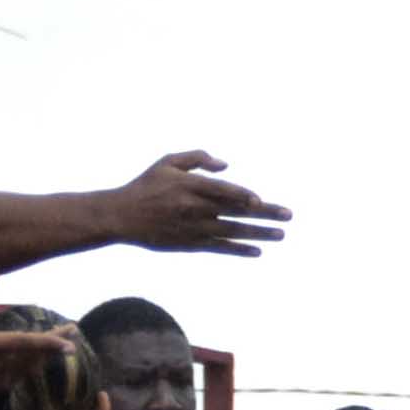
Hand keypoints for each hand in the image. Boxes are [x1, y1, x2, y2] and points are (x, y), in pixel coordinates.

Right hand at [0, 275, 66, 398]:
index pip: (24, 345)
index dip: (50, 343)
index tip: (71, 342)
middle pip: (27, 360)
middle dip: (50, 349)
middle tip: (69, 338)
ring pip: (16, 375)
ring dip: (35, 363)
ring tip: (51, 352)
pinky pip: (1, 385)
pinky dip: (15, 375)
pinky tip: (22, 367)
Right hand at [104, 151, 288, 257]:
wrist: (120, 216)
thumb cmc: (145, 185)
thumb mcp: (167, 162)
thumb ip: (197, 158)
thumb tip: (225, 165)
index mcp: (189, 185)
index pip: (223, 191)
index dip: (243, 196)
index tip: (261, 200)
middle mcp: (194, 207)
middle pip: (235, 211)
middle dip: (265, 214)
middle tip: (288, 216)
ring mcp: (193, 228)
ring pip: (232, 231)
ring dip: (259, 234)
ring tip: (281, 234)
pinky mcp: (190, 244)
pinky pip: (219, 248)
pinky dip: (238, 250)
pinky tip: (257, 251)